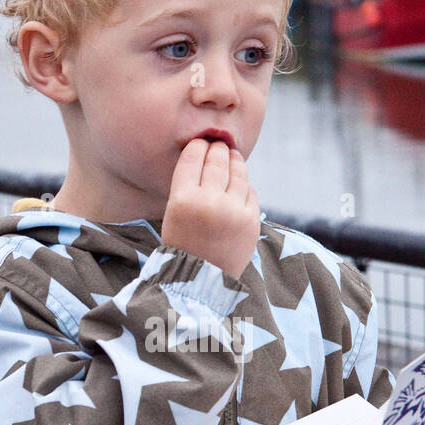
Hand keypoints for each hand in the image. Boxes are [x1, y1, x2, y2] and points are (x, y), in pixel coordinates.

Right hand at [161, 139, 260, 279]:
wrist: (200, 281)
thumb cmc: (183, 245)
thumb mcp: (173, 214)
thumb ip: (188, 186)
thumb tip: (208, 155)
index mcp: (183, 199)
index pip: (192, 157)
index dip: (197, 145)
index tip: (200, 143)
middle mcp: (209, 202)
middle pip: (216, 160)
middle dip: (217, 148)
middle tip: (218, 143)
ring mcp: (233, 211)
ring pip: (237, 172)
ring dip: (234, 160)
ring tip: (232, 155)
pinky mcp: (251, 221)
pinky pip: (250, 191)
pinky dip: (244, 185)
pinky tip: (239, 183)